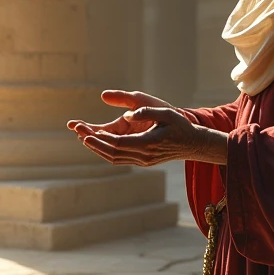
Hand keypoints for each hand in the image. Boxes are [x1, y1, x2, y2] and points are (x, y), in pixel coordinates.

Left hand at [68, 93, 228, 166]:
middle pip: (113, 153)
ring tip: (84, 139)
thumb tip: (127, 116)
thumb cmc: (180, 125)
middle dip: (94, 144)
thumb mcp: (166, 113)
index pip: (119, 144)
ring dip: (99, 150)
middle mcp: (145, 155)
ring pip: (116, 158)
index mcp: (149, 143)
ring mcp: (144, 161)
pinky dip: (108, 153)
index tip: (87, 133)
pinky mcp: (144, 162)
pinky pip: (121, 159)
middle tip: (79, 134)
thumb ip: (146, 112)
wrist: (194, 144)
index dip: (101, 140)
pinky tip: (99, 145)